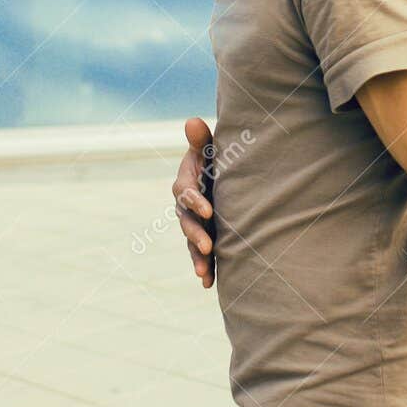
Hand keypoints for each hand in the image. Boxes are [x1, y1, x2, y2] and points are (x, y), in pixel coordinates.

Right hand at [172, 116, 215, 287]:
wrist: (221, 176)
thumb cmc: (214, 159)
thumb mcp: (208, 149)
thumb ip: (201, 140)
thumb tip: (192, 121)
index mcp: (185, 184)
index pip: (186, 193)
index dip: (194, 201)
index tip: (207, 209)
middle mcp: (186, 208)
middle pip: (186, 222)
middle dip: (195, 235)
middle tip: (207, 245)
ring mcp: (194, 224)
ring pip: (192, 243)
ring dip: (197, 258)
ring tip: (204, 273)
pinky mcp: (205, 237)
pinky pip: (202, 255)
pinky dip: (205, 268)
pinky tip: (209, 284)